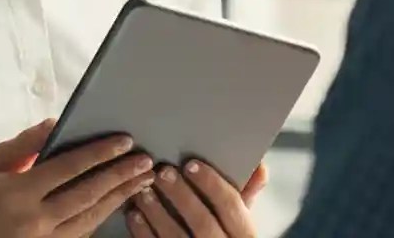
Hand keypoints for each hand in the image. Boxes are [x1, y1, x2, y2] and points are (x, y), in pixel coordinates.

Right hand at [0, 119, 155, 236]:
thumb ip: (26, 143)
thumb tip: (56, 123)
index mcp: (19, 192)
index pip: (69, 168)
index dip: (100, 153)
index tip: (124, 141)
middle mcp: (34, 220)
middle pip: (88, 195)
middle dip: (120, 176)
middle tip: (145, 161)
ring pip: (91, 219)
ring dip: (120, 198)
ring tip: (142, 182)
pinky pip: (83, 235)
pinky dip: (102, 217)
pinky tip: (119, 203)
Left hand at [126, 160, 268, 237]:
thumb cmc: (224, 237)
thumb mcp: (238, 222)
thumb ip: (245, 195)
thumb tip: (260, 165)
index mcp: (243, 235)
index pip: (231, 206)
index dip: (211, 183)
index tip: (191, 163)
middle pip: (203, 222)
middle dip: (182, 195)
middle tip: (163, 171)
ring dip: (157, 212)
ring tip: (144, 190)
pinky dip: (143, 232)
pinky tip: (134, 214)